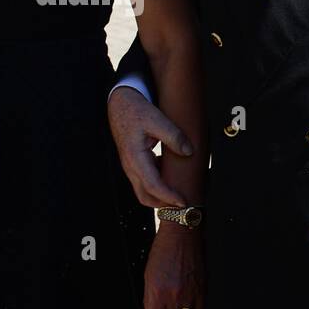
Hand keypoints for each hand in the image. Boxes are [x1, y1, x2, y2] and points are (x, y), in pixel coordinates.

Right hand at [107, 86, 193, 207]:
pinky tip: (171, 176)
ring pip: (144, 191)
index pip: (152, 186)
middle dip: (163, 204)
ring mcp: (131, 166)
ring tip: (180, 192)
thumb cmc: (136, 111)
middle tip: (183, 203)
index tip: (183, 202)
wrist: (120, 104)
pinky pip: (145, 181)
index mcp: (135, 157)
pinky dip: (158, 185)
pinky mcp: (134, 163)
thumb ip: (173, 136)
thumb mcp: (157, 119)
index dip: (168, 197)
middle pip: (145, 196)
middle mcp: (130, 166)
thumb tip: (189, 152)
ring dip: (160, 196)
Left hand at [143, 222, 203, 308]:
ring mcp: (190, 292)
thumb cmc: (162, 252)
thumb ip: (149, 299)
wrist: (181, 235)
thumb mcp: (149, 276)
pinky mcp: (202, 289)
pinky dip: (192, 307)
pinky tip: (187, 297)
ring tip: (176, 301)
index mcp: (158, 291)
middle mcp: (174, 294)